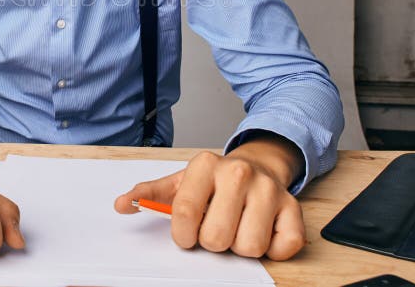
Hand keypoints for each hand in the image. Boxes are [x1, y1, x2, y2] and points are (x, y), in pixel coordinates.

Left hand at [114, 143, 304, 259]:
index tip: (187, 233)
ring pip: (248, 247)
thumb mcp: (178, 183)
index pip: (184, 213)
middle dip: (212, 241)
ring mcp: (268, 189)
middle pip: (216, 237)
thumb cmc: (213, 183)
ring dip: (240, 246)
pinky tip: (263, 230)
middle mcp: (238, 172)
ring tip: (237, 226)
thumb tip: (121, 204)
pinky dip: (272, 250)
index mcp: (205, 165)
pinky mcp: (293, 207)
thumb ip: (148, 195)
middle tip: (216, 226)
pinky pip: (283, 248)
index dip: (183, 234)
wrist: (256, 166)